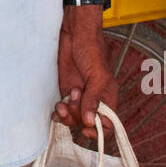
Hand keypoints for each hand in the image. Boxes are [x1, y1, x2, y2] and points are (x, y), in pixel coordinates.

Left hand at [54, 11, 117, 141]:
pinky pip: (63, 111)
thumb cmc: (92, 50)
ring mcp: (79, 97)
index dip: (99, 131)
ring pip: (74, 119)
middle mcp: (94, 100)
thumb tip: (90, 121)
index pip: (108, 124)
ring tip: (63, 102)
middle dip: (78, 118)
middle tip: (73, 99)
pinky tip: (57, 109)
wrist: (74, 34)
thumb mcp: (97, 75)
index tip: (87, 128)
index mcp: (108, 97)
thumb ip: (94, 98)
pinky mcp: (66, 92)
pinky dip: (59, 114)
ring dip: (67, 116)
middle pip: (88, 124)